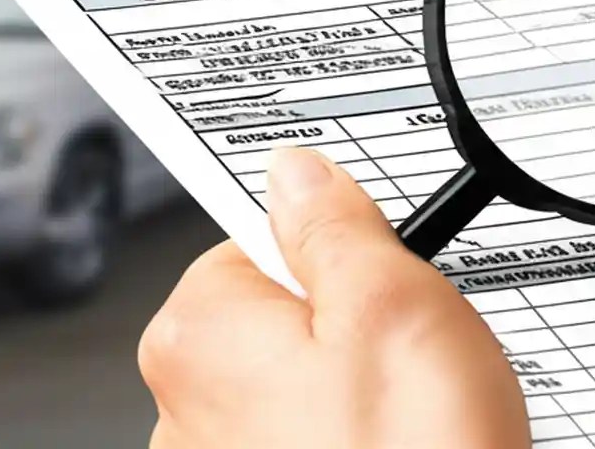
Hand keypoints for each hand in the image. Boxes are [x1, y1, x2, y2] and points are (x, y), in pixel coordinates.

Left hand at [138, 148, 529, 448]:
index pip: (254, 236)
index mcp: (199, 335)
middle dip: (346, 319)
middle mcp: (187, 406)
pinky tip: (396, 446)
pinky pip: (310, 432)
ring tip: (408, 410)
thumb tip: (297, 172)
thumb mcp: (393, 303)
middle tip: (405, 346)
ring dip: (355, 382)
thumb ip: (334, 223)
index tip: (376, 271)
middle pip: (279, 310)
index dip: (333, 249)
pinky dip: (353, 432)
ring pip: (303, 377)